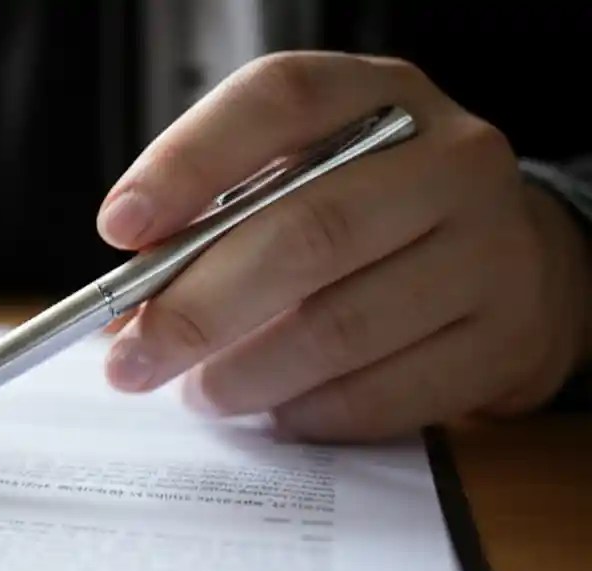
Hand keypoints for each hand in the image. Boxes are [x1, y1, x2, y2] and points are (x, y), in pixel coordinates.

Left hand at [97, 51, 591, 440]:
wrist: (513, 263)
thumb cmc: (370, 217)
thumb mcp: (301, 180)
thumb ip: (214, 225)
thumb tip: (122, 319)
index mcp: (377, 98)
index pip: (278, 102)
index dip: (188, 164)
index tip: (118, 230)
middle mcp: (449, 161)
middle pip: (307, 233)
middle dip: (197, 310)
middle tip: (131, 362)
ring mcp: (489, 250)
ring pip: (339, 327)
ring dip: (244, 374)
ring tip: (199, 392)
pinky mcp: (505, 340)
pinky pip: (381, 394)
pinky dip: (306, 411)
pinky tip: (275, 409)